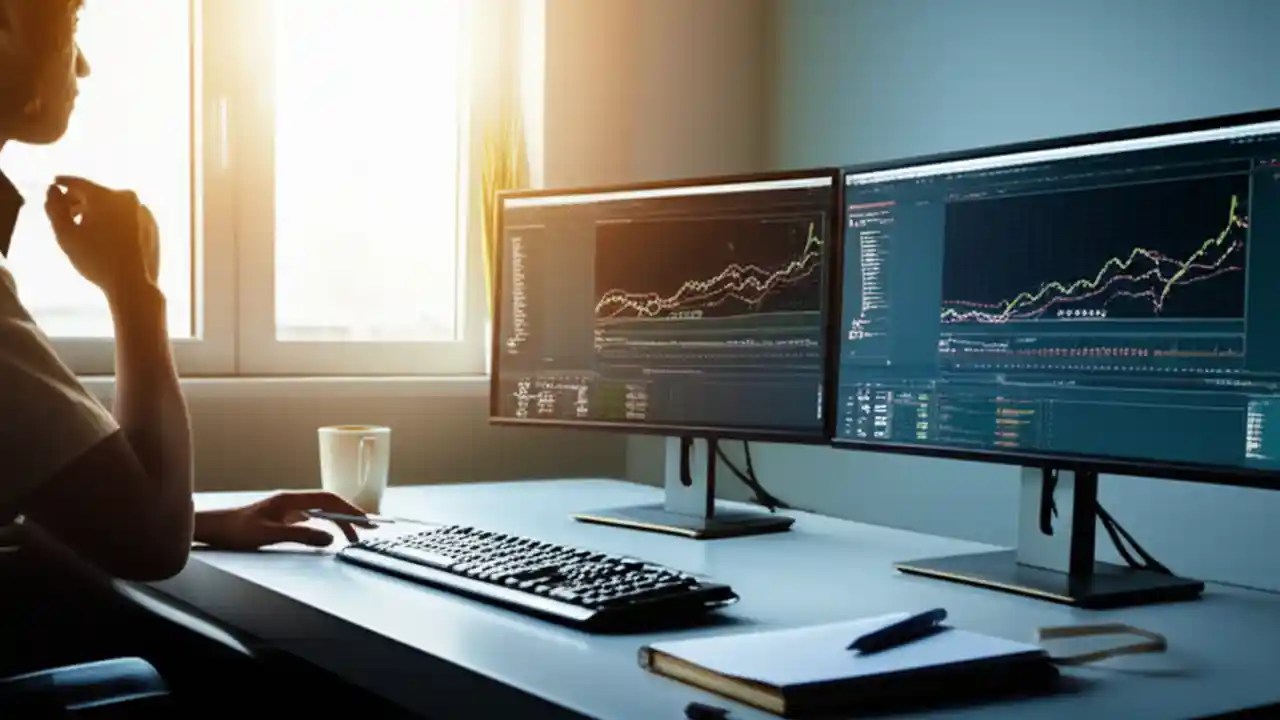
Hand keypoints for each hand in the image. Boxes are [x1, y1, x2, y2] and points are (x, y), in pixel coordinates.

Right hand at [44, 175, 159, 300]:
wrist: (133, 283)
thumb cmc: (96, 259)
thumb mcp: (66, 234)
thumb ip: (54, 208)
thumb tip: (53, 190)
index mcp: (105, 196)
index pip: (79, 183)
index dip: (64, 183)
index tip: (55, 184)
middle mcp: (127, 198)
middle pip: (97, 194)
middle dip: (80, 201)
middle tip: (67, 214)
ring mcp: (143, 211)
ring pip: (114, 206)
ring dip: (98, 212)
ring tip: (86, 228)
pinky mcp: (153, 225)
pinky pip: (128, 217)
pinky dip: (116, 221)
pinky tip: (107, 237)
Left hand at [193, 491, 375, 551]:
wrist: (211, 529)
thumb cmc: (234, 530)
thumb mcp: (269, 535)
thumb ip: (301, 536)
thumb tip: (330, 539)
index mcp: (290, 499)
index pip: (328, 499)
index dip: (349, 509)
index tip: (364, 521)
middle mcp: (290, 502)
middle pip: (328, 504)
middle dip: (348, 516)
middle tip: (365, 531)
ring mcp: (286, 510)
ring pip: (320, 513)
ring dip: (337, 522)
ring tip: (352, 536)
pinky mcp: (282, 520)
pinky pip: (311, 520)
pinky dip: (324, 527)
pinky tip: (328, 536)